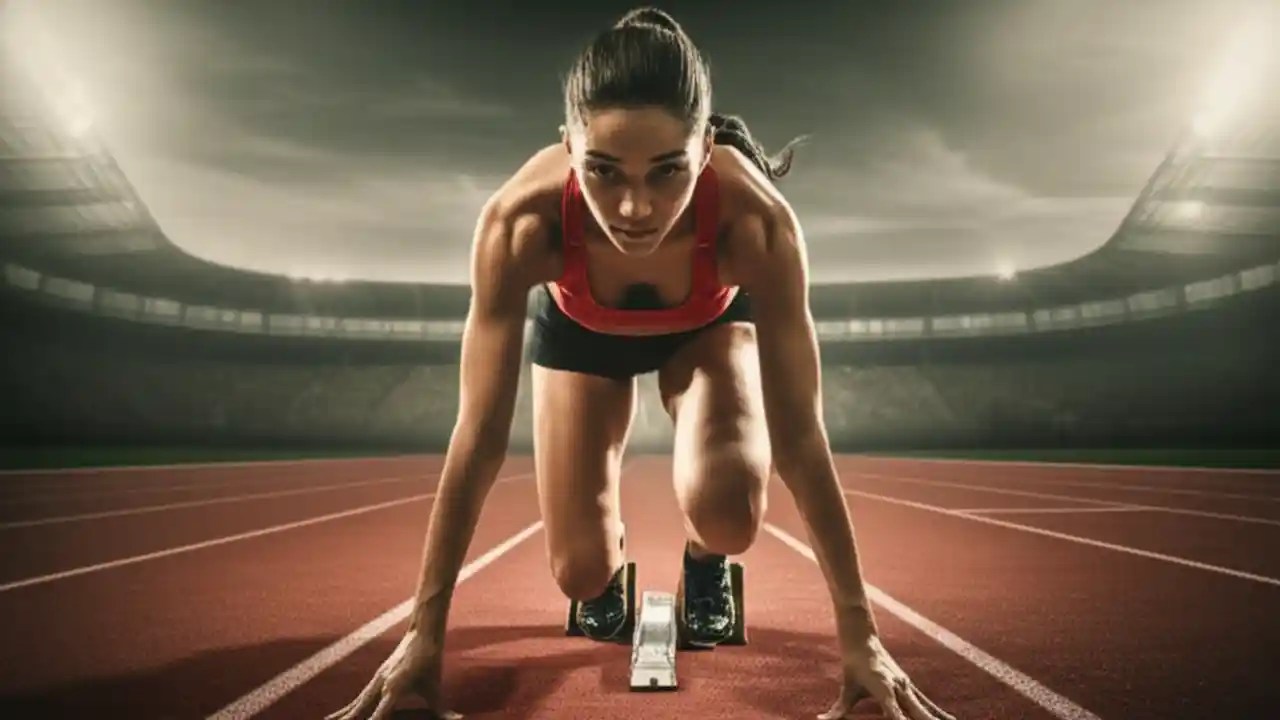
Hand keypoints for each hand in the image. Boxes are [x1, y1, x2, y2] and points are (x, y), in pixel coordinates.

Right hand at [326, 630, 460, 719]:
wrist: (422, 634)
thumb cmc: (429, 661)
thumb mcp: (435, 687)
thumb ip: (441, 709)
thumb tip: (459, 719)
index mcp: (394, 688)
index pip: (379, 713)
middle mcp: (380, 684)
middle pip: (360, 709)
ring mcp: (376, 681)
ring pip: (355, 704)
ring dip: (342, 715)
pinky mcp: (375, 679)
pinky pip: (358, 698)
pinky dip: (346, 708)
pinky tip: (334, 716)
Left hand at [819, 634, 954, 719]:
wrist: (862, 639)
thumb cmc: (853, 664)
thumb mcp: (846, 687)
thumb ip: (838, 708)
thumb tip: (820, 719)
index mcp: (883, 689)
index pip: (895, 713)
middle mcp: (898, 687)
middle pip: (917, 711)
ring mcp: (906, 686)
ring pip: (926, 706)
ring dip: (938, 718)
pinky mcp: (908, 685)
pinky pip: (926, 701)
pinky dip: (937, 711)